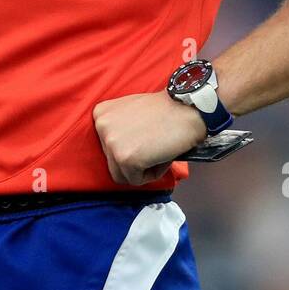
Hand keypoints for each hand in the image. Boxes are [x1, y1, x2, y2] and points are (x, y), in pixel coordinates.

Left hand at [92, 91, 207, 186]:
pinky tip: (162, 154)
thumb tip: (121, 148)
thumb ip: (120, 127)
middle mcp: (101, 126)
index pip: (108, 147)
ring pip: (123, 175)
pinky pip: (136, 180)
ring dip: (143, 169)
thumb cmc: (167, 110)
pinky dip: (153, 173)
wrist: (188, 108)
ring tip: (159, 149)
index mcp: (100, 114)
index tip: (146, 137)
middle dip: (137, 160)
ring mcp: (111, 143)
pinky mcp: (125, 158)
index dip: (131, 147)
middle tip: (155, 145)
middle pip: (113, 163)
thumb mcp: (131, 110)